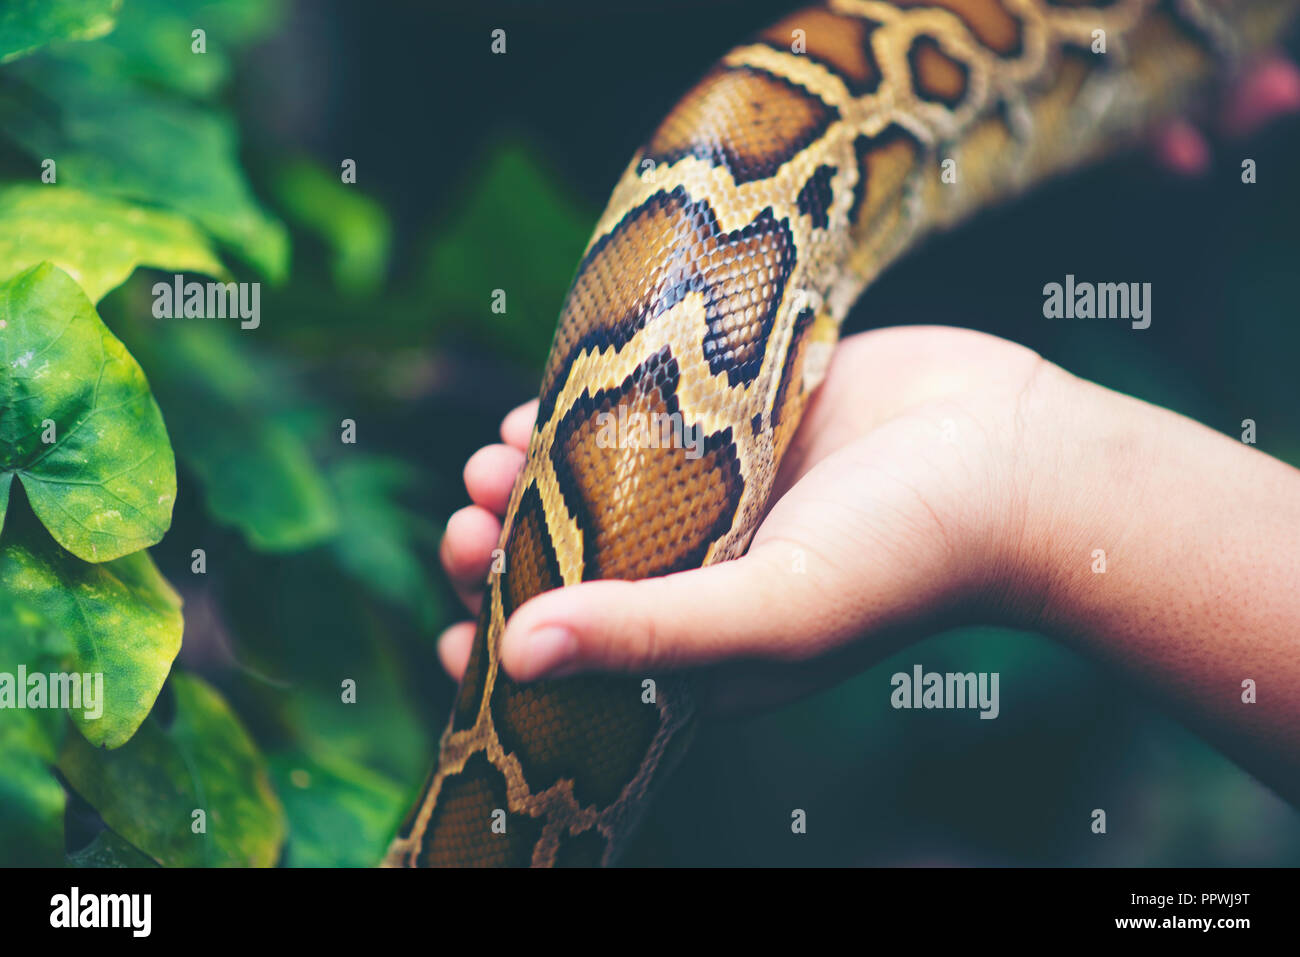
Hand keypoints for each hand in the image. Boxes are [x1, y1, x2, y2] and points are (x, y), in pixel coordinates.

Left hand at [439, 327, 1068, 710]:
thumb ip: (650, 633)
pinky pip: (640, 415)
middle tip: (464, 529)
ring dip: (535, 481)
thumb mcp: (771, 610)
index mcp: (713, 643)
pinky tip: (541, 404)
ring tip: (487, 466)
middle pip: (583, 568)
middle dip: (509, 556)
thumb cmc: (909, 557)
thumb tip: (514, 658)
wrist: (1018, 454)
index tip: (454, 636)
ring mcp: (724, 490)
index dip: (514, 655)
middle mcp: (710, 569)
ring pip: (600, 487)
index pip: (591, 664)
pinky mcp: (741, 418)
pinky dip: (586, 413)